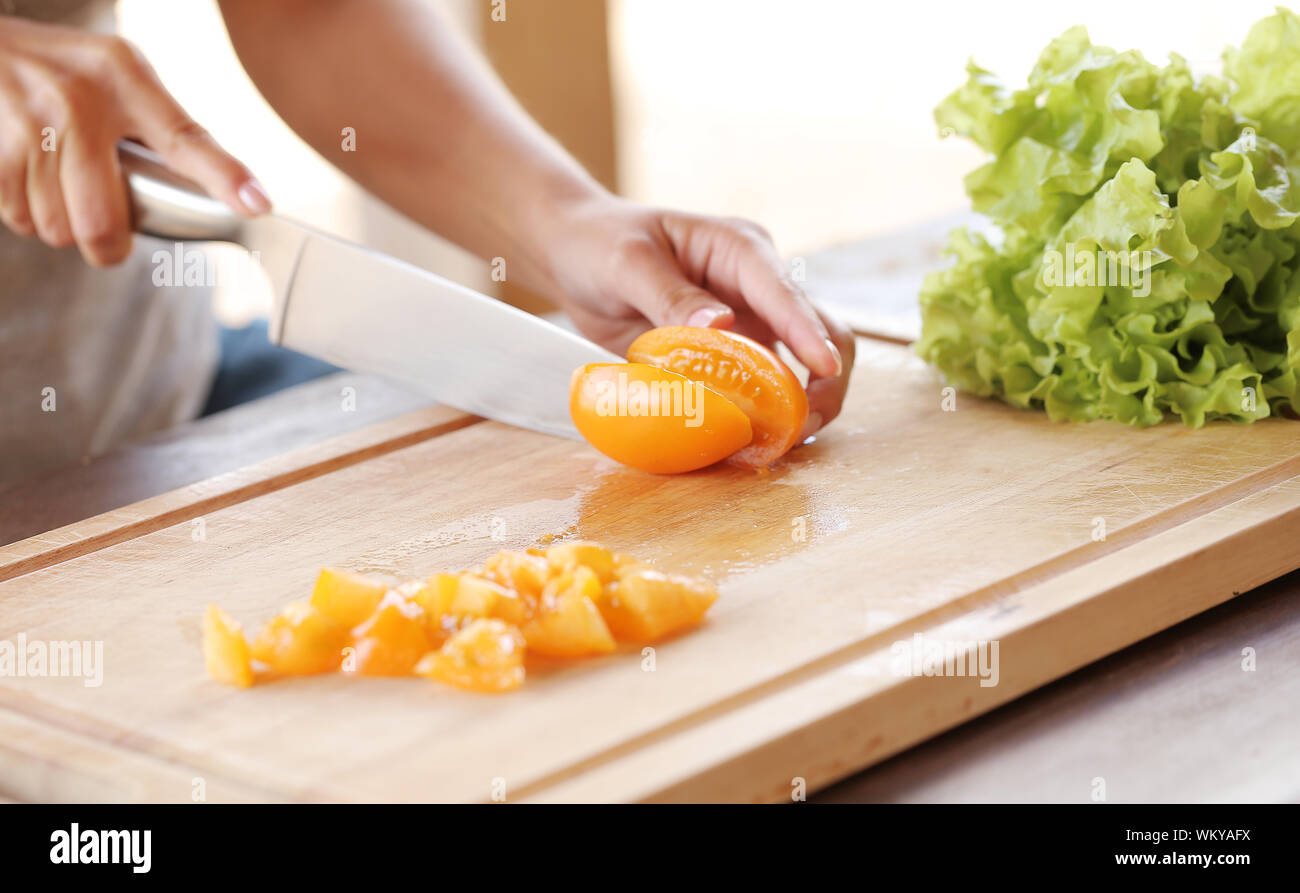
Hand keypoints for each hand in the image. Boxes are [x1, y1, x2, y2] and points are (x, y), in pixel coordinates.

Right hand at [0, 17, 267, 265]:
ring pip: (60, 228)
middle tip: (108, 235)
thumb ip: (163, 127)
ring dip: (62, 226)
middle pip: (103, 223)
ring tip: (61, 189)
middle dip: (107, 245)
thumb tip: (229, 195)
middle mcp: (80, 100)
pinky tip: (32, 183)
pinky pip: (21, 218)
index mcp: (127, 79)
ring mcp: (33, 123)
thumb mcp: (121, 76)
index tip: (257, 206)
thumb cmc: (65, 70)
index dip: (225, 178)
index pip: (186, 139)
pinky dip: (28, 216)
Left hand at [542, 196, 854, 437]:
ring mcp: (749, 323)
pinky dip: (767, 417)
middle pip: (818, 330)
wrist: (578, 256)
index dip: (809, 333)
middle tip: (806, 424)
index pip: (784, 293)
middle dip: (826, 379)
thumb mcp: (628, 263)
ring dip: (803, 404)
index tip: (825, 369)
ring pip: (801, 366)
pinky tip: (757, 444)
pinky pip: (762, 389)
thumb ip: (671, 294)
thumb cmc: (601, 244)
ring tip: (786, 442)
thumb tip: (720, 325)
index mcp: (740, 250)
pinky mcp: (733, 356)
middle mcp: (757, 288)